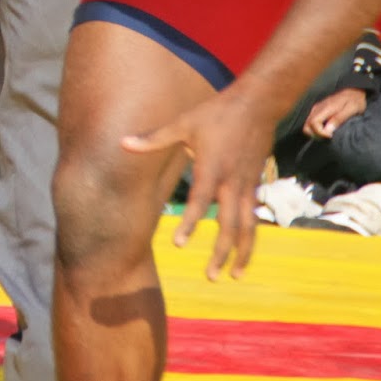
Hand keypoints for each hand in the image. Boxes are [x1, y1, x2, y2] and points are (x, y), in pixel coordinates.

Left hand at [122, 85, 275, 280]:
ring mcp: (247, 185)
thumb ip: (154, 138)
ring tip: (234, 275)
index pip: (199, 202)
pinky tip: (244, 250)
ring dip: (242, 252)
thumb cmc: (217, 113)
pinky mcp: (256, 184)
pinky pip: (254, 217)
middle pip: (229, 226)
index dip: (189, 223)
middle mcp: (233, 182)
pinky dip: (250, 236)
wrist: (258, 104)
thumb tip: (123, 143)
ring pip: (248, 227)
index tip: (179, 244)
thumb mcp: (183, 123)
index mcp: (212, 169)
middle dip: (221, 253)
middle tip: (211, 276)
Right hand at [304, 87, 366, 138]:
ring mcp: (316, 109)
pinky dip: (316, 129)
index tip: (331, 136)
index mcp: (326, 108)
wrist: (353, 90)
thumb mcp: (352, 109)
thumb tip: (328, 130)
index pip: (313, 123)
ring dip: (315, 133)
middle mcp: (317, 108)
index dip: (320, 133)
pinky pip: (310, 122)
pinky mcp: (317, 110)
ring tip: (328, 134)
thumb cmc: (354, 100)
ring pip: (307, 125)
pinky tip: (327, 129)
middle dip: (316, 135)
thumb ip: (339, 119)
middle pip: (307, 126)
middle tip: (329, 137)